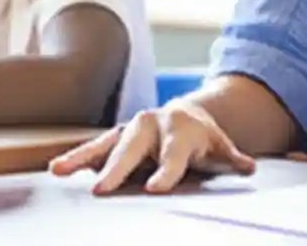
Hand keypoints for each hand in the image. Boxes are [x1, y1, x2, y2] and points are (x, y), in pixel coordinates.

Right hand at [48, 101, 254, 193]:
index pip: (173, 155)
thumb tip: (250, 167)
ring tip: (59, 171)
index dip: (166, 172)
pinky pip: (93, 148)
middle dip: (118, 169)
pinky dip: (77, 158)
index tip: (154, 190)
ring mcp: (131, 130)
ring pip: (106, 144)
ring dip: (83, 158)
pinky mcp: (115, 137)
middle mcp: (152, 125)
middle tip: (102, 190)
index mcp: (181, 130)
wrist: (184, 115)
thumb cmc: (202, 140)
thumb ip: (231, 159)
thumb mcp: (219, 148)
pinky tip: (57, 170)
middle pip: (133, 149)